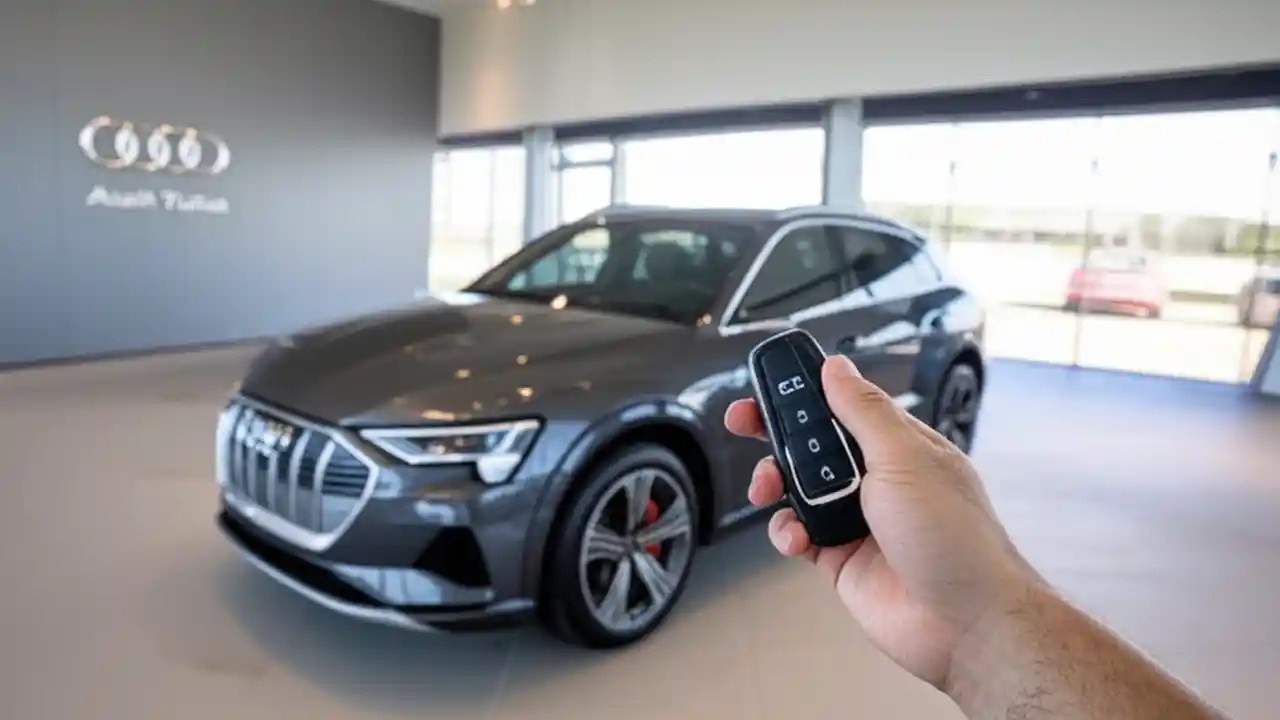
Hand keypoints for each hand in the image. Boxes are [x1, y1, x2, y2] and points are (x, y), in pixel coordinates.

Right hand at [724, 355, 1040, 687]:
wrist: (964, 624)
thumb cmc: (955, 539)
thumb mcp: (904, 458)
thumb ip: (864, 411)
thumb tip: (837, 368)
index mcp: (900, 445)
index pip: (844, 404)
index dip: (805, 391)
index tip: (768, 383)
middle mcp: (879, 479)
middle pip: (813, 444)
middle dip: (776, 434)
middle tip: (744, 423)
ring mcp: (859, 520)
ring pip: (799, 489)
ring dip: (777, 486)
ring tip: (769, 490)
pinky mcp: (841, 558)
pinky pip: (799, 534)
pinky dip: (787, 532)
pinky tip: (796, 537)